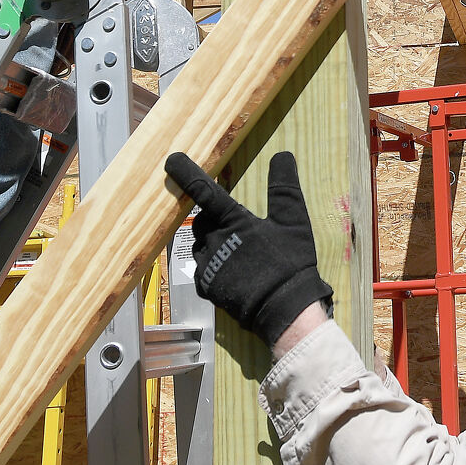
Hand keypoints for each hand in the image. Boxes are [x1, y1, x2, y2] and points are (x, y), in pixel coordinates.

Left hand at [165, 151, 332, 346]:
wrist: (284, 309)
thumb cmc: (290, 262)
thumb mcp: (294, 221)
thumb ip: (284, 187)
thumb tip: (283, 155)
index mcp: (233, 221)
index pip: (205, 191)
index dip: (187, 174)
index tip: (171, 160)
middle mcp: (213, 240)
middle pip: (201, 220)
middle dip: (212, 219)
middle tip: (235, 226)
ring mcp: (207, 265)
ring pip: (200, 245)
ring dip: (212, 243)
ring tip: (238, 254)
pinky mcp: (205, 287)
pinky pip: (202, 269)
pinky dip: (213, 266)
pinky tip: (233, 273)